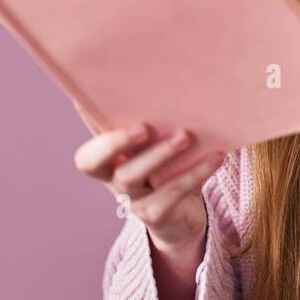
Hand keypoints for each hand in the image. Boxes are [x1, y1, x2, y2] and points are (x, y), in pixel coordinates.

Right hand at [72, 101, 225, 252]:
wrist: (183, 218)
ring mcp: (130, 198)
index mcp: (109, 155)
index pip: (89, 130)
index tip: (83, 93)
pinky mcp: (154, 214)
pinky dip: (194, 173)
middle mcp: (112, 175)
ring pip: (130, 175)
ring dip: (159, 153)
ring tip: (185, 136)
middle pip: (91, 161)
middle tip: (142, 126)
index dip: (83, 115)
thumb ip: (162, 122)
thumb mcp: (162, 145)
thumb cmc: (171, 170)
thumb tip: (183, 82)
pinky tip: (216, 157)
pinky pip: (170, 194)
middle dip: (113, 141)